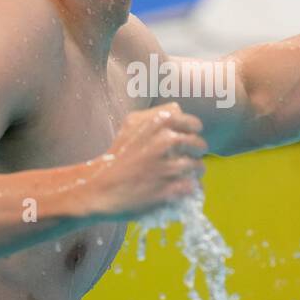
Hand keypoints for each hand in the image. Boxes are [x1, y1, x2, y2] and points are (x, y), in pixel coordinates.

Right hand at [84, 103, 206, 221]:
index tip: (187, 141)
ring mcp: (169, 166)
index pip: (194, 124)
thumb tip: (178, 110)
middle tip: (186, 160)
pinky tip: (180, 189)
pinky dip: (188, 189)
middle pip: (200, 146)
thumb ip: (155, 114)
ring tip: (184, 175)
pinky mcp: (170, 190)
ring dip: (194, 173)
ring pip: (199, 167)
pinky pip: (193, 186)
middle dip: (196, 153)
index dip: (192, 133)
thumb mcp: (130, 124)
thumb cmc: (117, 156)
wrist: (100, 188)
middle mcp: (166, 141)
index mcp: (159, 122)